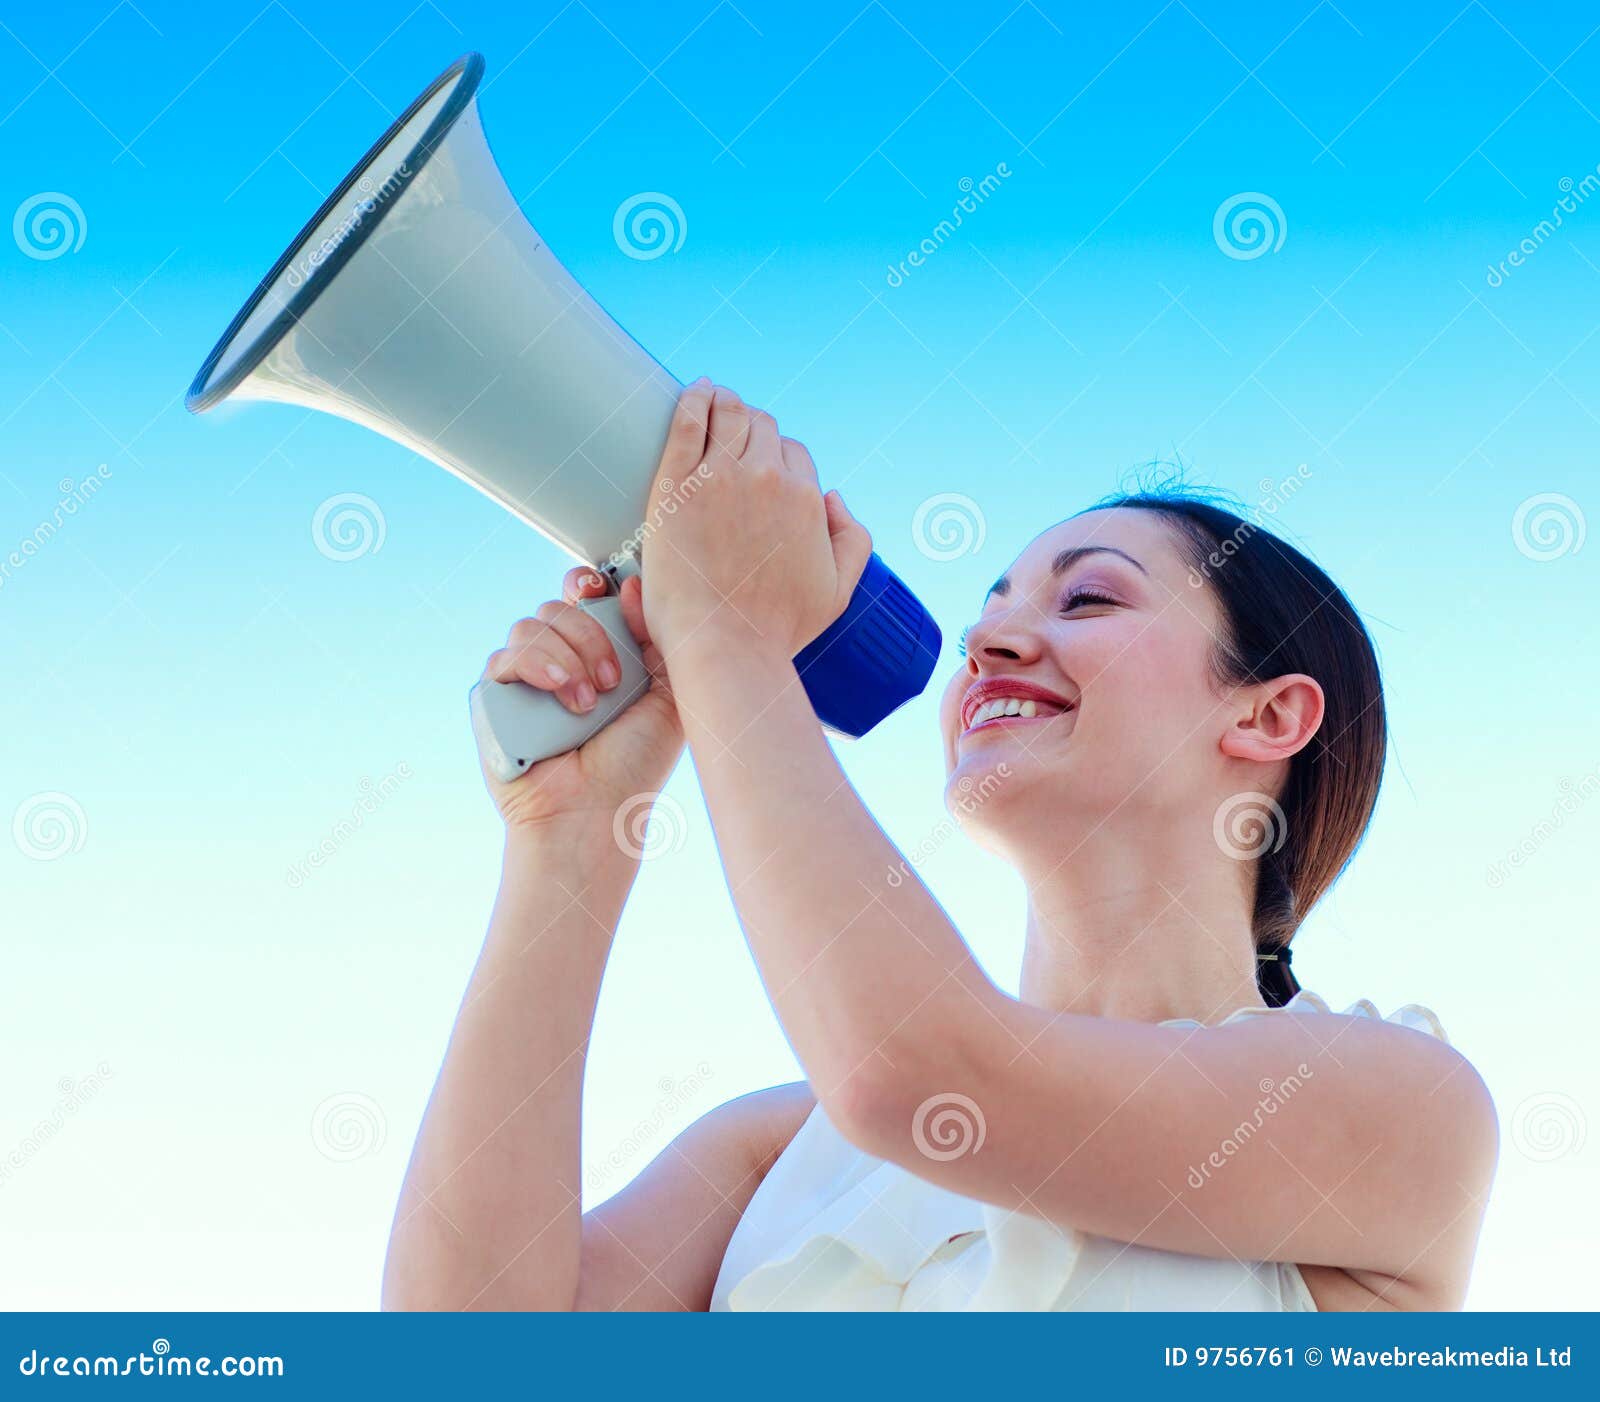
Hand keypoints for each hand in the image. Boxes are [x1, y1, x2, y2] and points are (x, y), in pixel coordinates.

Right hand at [479, 568, 683, 833]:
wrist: (595, 813)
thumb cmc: (633, 764)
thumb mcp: (667, 696)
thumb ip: (657, 639)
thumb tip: (632, 586)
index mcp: (597, 654)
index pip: (583, 597)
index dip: (589, 583)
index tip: (603, 587)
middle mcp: (558, 662)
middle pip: (559, 605)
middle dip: (591, 634)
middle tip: (614, 680)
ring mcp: (523, 679)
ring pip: (531, 624)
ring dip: (568, 656)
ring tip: (587, 703)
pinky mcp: (494, 698)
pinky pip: (505, 656)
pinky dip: (538, 666)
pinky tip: (561, 695)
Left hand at [640, 379, 872, 662]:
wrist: (726, 647)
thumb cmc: (778, 629)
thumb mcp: (838, 589)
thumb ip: (852, 539)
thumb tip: (833, 498)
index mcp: (806, 499)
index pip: (793, 453)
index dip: (776, 456)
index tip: (759, 462)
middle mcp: (768, 478)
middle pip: (762, 427)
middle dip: (751, 427)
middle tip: (731, 433)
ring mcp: (720, 477)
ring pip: (729, 413)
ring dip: (724, 402)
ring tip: (712, 399)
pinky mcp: (677, 485)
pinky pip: (686, 421)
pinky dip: (694, 399)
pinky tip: (695, 392)